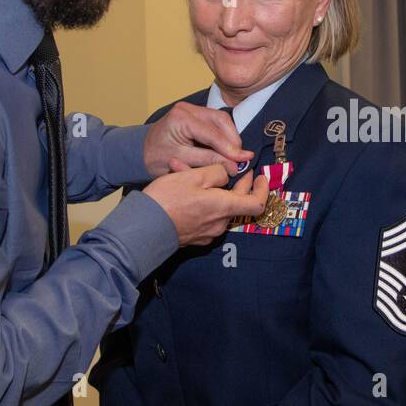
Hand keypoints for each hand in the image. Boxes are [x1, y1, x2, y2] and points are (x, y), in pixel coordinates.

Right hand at [142, 165, 268, 245]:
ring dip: (211, 188)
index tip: (260, 176)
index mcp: (224, 208)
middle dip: (236, 183)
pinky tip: (183, 188)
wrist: (143, 228)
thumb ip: (216, 172)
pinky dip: (200, 200)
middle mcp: (220, 224)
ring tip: (190, 169)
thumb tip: (226, 175)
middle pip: (237, 203)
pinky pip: (204, 215)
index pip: (257, 203)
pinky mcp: (194, 237)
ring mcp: (207, 233)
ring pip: (217, 206)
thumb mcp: (193, 176)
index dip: (262, 189)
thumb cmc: (168, 200)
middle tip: (232, 168)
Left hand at [143, 102, 253, 177]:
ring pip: (221, 119)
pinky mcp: (195, 114)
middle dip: (233, 139)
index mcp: (180, 119)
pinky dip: (223, 135)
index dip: (230, 148)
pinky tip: (227, 148)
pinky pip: (215, 122)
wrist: (140, 152)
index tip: (245, 160)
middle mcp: (186, 109)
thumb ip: (210, 161)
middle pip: (220, 120)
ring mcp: (191, 109)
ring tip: (235, 154)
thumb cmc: (156, 158)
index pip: (212, 133)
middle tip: (242, 158)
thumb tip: (235, 166)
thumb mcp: (183, 162)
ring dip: (230, 136)